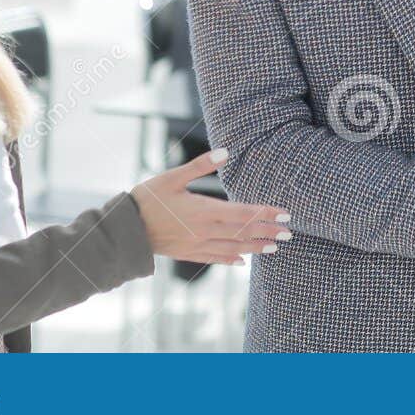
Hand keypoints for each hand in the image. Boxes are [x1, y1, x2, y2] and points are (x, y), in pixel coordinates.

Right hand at [132, 148, 289, 264]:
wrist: (124, 230)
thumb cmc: (147, 199)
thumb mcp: (172, 177)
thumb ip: (200, 166)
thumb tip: (225, 152)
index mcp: (204, 210)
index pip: (243, 214)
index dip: (266, 214)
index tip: (285, 214)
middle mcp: (205, 231)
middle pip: (243, 233)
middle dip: (268, 232)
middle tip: (290, 233)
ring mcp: (197, 245)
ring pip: (233, 248)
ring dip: (256, 248)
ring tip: (275, 247)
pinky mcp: (188, 253)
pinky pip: (215, 258)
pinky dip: (231, 260)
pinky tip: (243, 261)